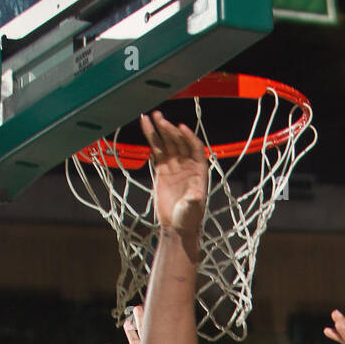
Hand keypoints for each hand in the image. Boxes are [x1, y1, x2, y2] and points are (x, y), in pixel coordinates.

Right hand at [139, 110, 207, 234]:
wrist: (177, 227)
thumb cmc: (188, 219)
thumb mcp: (192, 209)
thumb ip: (193, 200)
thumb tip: (196, 194)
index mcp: (199, 171)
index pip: (195, 148)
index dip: (189, 137)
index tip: (180, 128)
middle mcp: (187, 166)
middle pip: (179, 142)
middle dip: (170, 130)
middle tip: (160, 119)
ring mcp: (174, 166)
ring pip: (166, 143)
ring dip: (160, 130)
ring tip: (151, 116)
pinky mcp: (162, 170)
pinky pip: (156, 150)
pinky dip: (152, 139)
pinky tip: (145, 126)